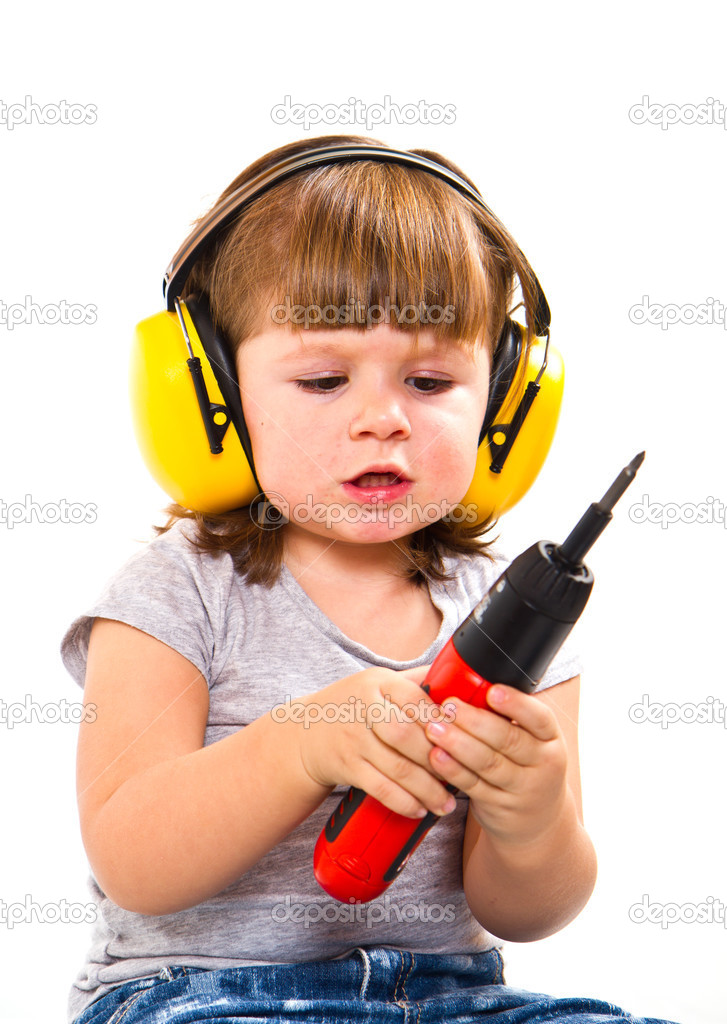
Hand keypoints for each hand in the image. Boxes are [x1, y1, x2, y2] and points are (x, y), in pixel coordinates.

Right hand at [293, 665, 458, 819]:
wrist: (306, 731)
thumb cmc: (354, 706)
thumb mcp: (378, 683)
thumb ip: (415, 682)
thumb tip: (461, 677)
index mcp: (378, 683)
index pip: (415, 699)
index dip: (442, 720)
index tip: (465, 737)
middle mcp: (364, 708)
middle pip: (406, 735)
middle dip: (437, 758)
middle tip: (462, 775)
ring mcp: (354, 739)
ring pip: (397, 767)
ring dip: (426, 789)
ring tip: (447, 802)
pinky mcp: (347, 766)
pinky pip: (380, 788)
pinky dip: (403, 801)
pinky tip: (420, 809)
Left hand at [423, 684, 568, 846]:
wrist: (538, 821)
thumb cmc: (526, 765)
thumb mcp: (531, 740)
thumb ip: (508, 718)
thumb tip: (467, 683)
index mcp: (551, 738)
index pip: (539, 718)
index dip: (516, 704)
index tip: (491, 691)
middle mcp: (543, 764)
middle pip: (507, 739)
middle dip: (474, 721)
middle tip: (448, 706)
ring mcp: (523, 789)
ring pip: (488, 763)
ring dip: (458, 744)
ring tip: (434, 728)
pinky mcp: (501, 808)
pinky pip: (474, 786)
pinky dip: (453, 770)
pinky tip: (436, 757)